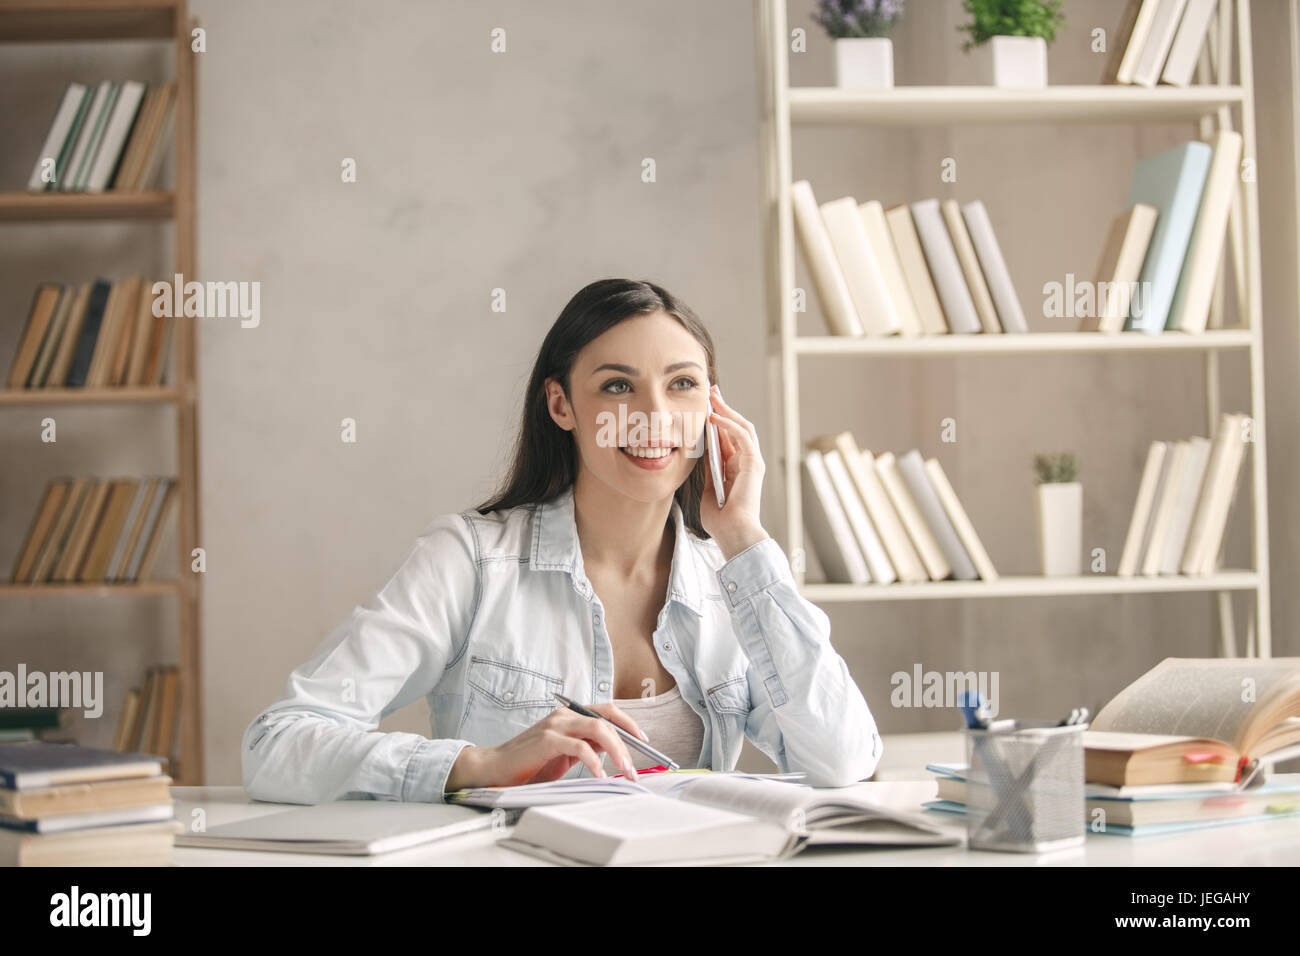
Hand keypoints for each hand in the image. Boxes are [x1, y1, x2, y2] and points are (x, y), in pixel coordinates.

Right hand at [445, 703, 648, 790]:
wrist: (496, 767)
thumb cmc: (530, 762)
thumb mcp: (566, 753)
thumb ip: (588, 744)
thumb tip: (616, 746)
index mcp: (570, 715)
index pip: (607, 711)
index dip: (628, 723)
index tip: (644, 740)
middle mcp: (565, 714)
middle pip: (606, 718)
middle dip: (627, 740)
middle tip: (636, 765)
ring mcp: (556, 724)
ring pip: (597, 728)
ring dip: (617, 750)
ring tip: (625, 770)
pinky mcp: (547, 740)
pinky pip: (580, 747)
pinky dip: (594, 761)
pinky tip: (599, 774)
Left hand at [700, 384, 768, 559]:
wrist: (733, 533)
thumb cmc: (720, 519)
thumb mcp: (709, 488)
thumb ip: (709, 470)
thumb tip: (701, 451)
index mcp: (737, 468)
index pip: (728, 436)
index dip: (718, 419)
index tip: (706, 404)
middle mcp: (747, 462)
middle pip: (737, 427)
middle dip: (724, 407)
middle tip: (712, 391)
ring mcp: (752, 462)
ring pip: (742, 427)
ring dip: (727, 410)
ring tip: (713, 397)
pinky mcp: (753, 464)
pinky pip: (742, 437)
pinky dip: (729, 425)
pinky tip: (715, 416)